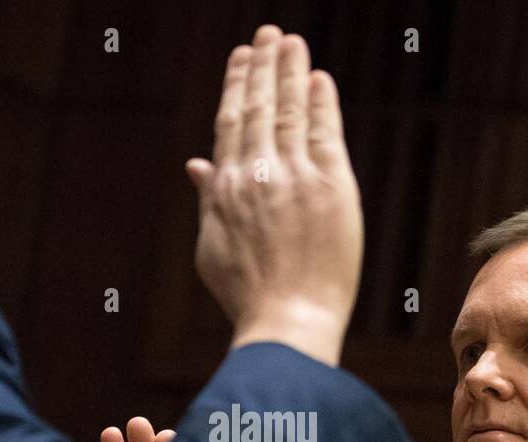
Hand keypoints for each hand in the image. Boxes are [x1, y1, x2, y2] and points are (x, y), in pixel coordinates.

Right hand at [186, 25, 362, 366]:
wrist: (285, 322)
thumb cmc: (249, 297)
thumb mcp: (212, 249)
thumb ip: (209, 200)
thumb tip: (196, 164)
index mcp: (226, 190)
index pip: (230, 125)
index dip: (237, 87)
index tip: (241, 59)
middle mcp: (256, 175)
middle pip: (258, 108)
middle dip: (262, 66)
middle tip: (268, 34)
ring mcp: (294, 178)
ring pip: (289, 111)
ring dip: (290, 71)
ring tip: (291, 42)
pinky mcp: (331, 188)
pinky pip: (324, 133)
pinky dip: (320, 103)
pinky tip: (319, 79)